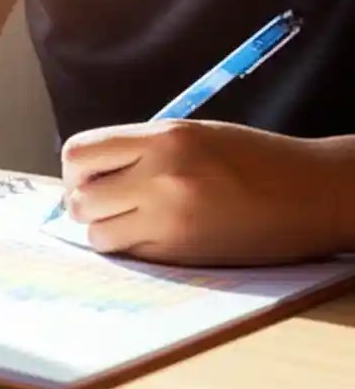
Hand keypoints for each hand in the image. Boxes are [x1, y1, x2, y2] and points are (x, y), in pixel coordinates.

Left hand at [61, 119, 343, 265]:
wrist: (311, 193)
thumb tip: (84, 174)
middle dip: (85, 203)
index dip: (76, 169)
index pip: (79, 153)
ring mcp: (169, 218)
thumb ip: (139, 150)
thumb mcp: (191, 135)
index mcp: (163, 138)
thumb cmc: (252, 159)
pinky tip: (157, 235)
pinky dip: (131, 247)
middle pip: (79, 199)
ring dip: (105, 229)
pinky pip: (129, 254)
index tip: (89, 176)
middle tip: (108, 202)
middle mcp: (160, 176)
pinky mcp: (181, 253)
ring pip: (97, 233)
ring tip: (133, 220)